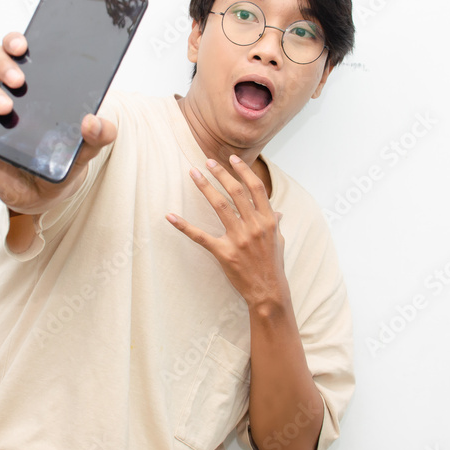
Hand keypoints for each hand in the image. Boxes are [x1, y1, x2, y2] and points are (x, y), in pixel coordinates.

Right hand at [0, 31, 116, 214]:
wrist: (47, 194)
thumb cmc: (62, 160)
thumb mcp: (87, 149)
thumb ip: (99, 137)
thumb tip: (94, 121)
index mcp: (36, 85)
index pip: (20, 52)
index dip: (16, 41)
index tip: (24, 45)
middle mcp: (10, 92)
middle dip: (3, 64)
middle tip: (20, 81)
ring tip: (7, 108)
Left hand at [166, 154, 286, 307]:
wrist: (268, 291)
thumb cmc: (273, 265)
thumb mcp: (279, 241)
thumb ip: (275, 223)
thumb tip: (277, 211)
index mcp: (268, 220)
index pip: (255, 188)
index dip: (243, 170)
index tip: (232, 159)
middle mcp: (254, 226)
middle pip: (236, 192)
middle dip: (221, 173)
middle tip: (207, 161)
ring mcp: (239, 239)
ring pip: (219, 206)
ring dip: (205, 187)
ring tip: (194, 173)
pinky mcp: (224, 252)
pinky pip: (200, 236)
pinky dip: (184, 226)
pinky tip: (170, 216)